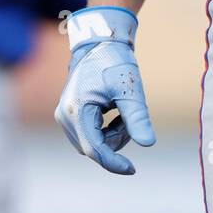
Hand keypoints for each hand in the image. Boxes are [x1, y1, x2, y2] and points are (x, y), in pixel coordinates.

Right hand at [55, 7, 155, 174]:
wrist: (99, 43)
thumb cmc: (114, 62)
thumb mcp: (129, 89)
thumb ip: (137, 117)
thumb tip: (148, 143)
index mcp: (76, 110)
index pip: (93, 149)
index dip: (113, 162)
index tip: (132, 169)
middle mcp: (64, 116)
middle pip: (94, 147)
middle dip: (117, 138)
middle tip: (131, 117)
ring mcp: (64, 116)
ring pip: (93, 142)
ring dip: (112, 134)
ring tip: (123, 110)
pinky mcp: (70, 115)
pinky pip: (90, 134)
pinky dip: (106, 129)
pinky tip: (115, 111)